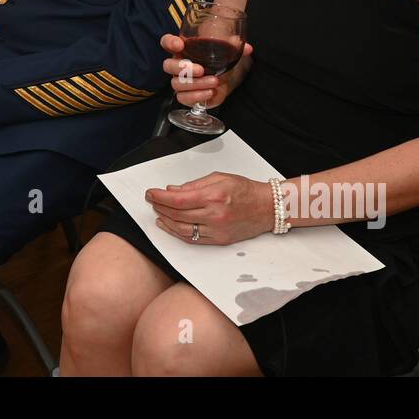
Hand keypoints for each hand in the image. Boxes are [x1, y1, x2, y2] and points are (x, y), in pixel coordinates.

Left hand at [146, 173, 271, 245]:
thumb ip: (193, 185)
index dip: (160, 197)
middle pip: (177, 215)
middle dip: (160, 207)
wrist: (267, 207)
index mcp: (213, 197)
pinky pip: (192, 239)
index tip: (150, 193)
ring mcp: (216, 230)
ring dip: (166, 222)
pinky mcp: (219, 240)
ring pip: (182, 230)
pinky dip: (178, 233)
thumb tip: (172, 190)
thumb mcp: (219, 178)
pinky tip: (169, 226)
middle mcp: (214, 215)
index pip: (177, 199)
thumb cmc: (245, 191)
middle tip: (152, 201)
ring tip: (158, 213)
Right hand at [161, 33, 251, 109]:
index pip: (167, 42)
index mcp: (183, 49)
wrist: (222, 79)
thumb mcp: (226, 51)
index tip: (179, 44)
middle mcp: (177, 65)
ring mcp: (179, 82)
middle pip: (168, 66)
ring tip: (214, 81)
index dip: (169, 43)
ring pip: (177, 84)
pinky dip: (197, 96)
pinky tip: (209, 92)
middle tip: (200, 69)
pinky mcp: (186, 96)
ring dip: (196, 83)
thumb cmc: (218, 61)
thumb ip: (234, 47)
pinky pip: (183, 98)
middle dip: (182, 68)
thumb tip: (247, 48)